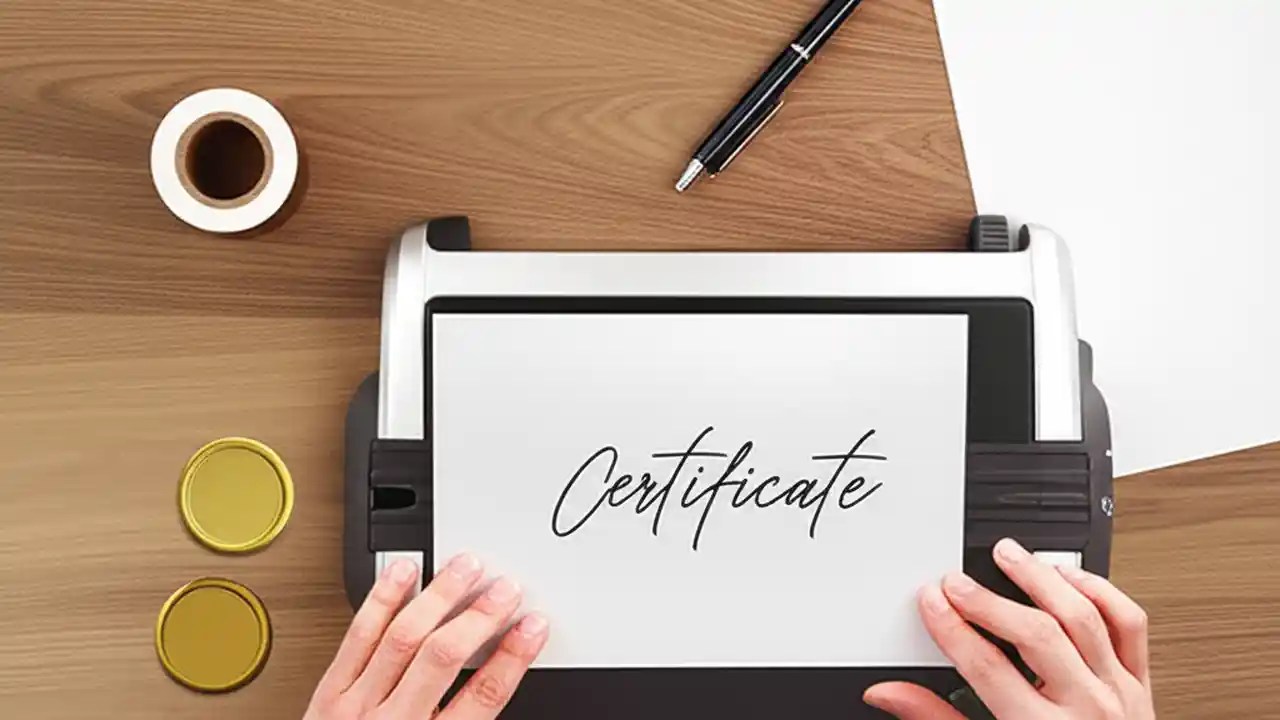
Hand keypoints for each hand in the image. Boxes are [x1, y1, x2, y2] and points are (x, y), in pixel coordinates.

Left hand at [305, 554, 548, 718]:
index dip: (513, 656)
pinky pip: (358, 637)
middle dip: (479, 617)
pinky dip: (382, 600)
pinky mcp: (329, 693)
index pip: (483, 697)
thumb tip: (500, 680)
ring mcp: (357, 707)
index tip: (533, 627)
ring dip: (438, 596)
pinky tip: (403, 573)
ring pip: (402, 637)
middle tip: (506, 589)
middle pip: (443, 658)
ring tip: (463, 567)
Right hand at [865, 539, 1154, 718]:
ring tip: (1010, 554)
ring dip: (1042, 579)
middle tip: (957, 579)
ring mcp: (1119, 692)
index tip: (930, 601)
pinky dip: (1101, 591)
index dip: (953, 629)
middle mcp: (1086, 709)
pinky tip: (1069, 576)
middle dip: (990, 601)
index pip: (988, 669)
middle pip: (1036, 636)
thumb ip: (936, 718)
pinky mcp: (1140, 682)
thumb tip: (888, 694)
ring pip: (1083, 618)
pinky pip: (1128, 624)